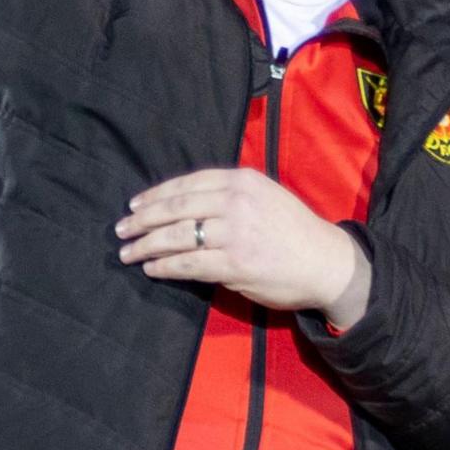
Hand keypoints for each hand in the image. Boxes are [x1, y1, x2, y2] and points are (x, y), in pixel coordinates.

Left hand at [119, 169, 372, 328]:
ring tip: (128, 253)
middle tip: (121, 230)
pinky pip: (188, 264)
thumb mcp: (265, 196)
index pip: (187, 183)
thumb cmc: (295, 232)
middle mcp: (236, 201)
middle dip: (143, 220)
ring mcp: (235, 233)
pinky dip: (165, 266)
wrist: (327, 262)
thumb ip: (229, 196)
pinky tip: (151, 268)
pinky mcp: (234, 264)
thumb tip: (184, 208)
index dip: (156, 194)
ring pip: (177, 236)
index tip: (135, 205)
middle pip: (176, 207)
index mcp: (242, 181)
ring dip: (146, 245)